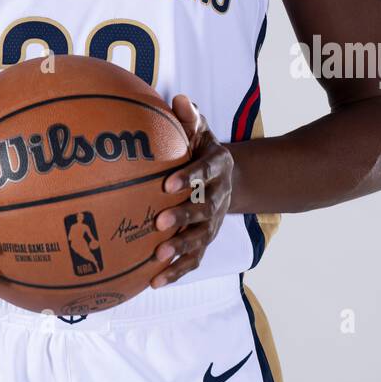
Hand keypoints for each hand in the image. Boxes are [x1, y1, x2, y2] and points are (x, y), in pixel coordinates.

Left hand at [149, 95, 233, 288]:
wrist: (226, 178)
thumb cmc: (202, 149)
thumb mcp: (201, 131)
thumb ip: (190, 118)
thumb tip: (178, 99)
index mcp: (218, 167)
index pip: (205, 172)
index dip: (189, 178)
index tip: (167, 183)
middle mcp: (219, 197)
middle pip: (204, 210)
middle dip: (182, 217)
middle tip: (159, 222)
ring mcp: (214, 222)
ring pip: (200, 239)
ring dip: (180, 249)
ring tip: (158, 257)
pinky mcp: (206, 241)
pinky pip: (193, 259)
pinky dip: (175, 271)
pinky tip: (153, 282)